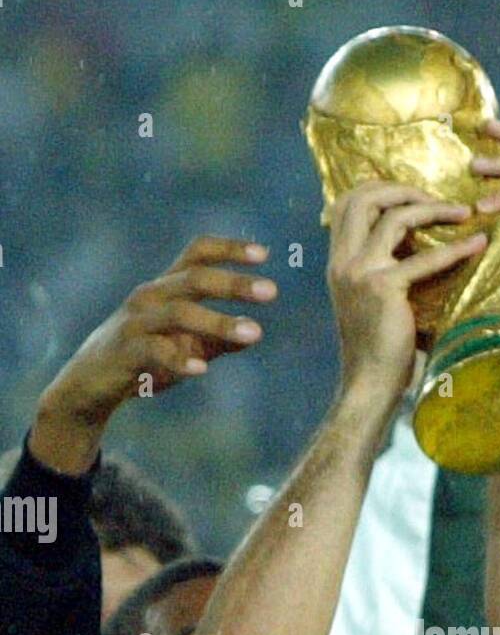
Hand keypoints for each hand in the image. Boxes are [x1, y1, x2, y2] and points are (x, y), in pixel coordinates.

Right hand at [31, 236, 276, 468]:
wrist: (92, 384)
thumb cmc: (145, 358)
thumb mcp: (186, 345)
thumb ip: (217, 339)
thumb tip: (254, 333)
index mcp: (167, 288)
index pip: (197, 255)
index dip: (229, 249)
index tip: (264, 254)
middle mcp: (151, 296)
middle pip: (194, 278)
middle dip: (234, 283)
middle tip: (272, 291)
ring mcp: (136, 321)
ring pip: (179, 312)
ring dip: (218, 322)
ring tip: (254, 333)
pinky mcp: (124, 350)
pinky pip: (154, 350)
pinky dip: (178, 359)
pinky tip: (202, 369)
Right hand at [327, 182, 485, 400]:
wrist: (369, 386)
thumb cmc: (378, 350)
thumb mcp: (370, 301)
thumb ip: (381, 269)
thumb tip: (412, 244)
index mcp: (338, 261)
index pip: (348, 202)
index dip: (381, 189)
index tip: (414, 195)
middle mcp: (343, 261)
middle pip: (365, 196)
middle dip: (404, 188)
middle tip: (439, 197)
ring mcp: (360, 272)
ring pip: (395, 217)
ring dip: (433, 208)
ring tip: (464, 212)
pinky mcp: (383, 288)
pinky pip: (423, 258)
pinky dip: (455, 248)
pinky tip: (478, 245)